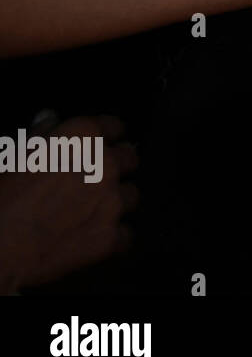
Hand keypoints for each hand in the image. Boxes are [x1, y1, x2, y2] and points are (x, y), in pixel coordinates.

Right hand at [0, 115, 138, 292]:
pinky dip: (112, 237)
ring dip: (115, 202)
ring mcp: (112, 201)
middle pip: (129, 159)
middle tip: (95, 180)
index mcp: (82, 137)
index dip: (107, 136)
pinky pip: (126, 234)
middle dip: (116, 168)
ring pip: (131, 196)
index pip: (113, 126)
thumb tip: (52, 119)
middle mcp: (105, 164)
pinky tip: (90, 237)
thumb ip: (41, 134)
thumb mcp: (14, 154)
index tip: (104, 144)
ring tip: (89, 211)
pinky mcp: (111, 236)